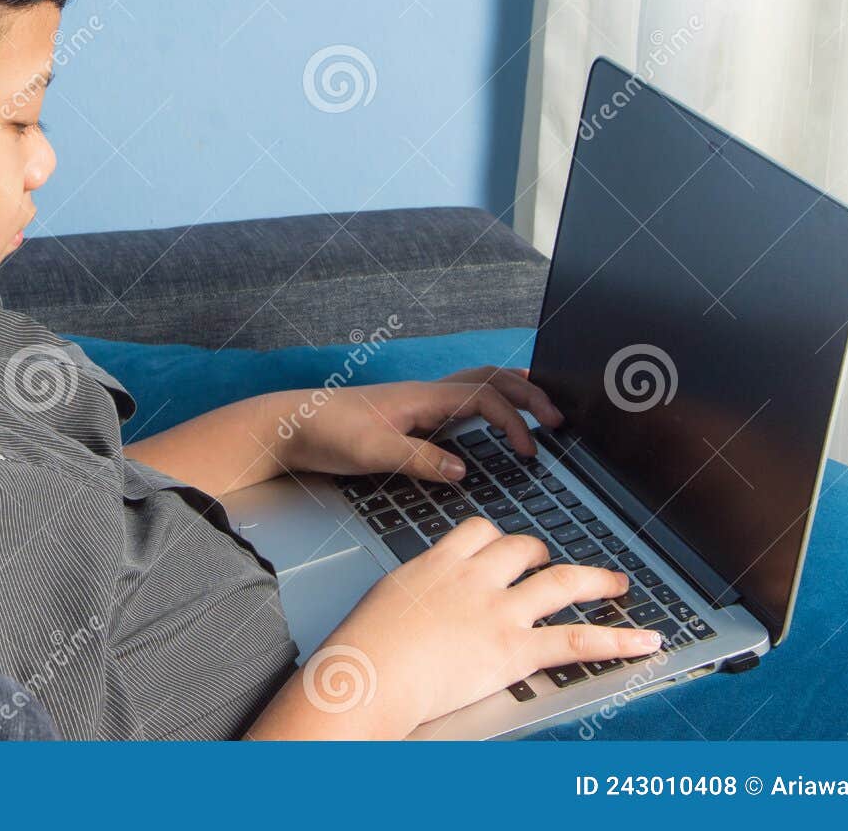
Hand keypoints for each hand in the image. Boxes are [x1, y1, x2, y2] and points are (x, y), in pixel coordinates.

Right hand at [247, 517, 662, 738]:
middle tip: (552, 563)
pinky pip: (577, 641)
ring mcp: (500, 612)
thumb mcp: (387, 598)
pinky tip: (644, 641)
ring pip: (561, 580)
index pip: (480, 531)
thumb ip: (416, 590)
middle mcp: (476, 578)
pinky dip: (618, 641)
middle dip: (542, 553)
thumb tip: (418, 598)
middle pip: (522, 547)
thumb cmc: (366, 645)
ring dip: (595, 579)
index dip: (497, 539)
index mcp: (440, 562)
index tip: (502, 546)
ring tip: (615, 582)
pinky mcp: (516, 650)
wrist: (370, 671)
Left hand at [276, 366, 562, 483]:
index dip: (514, 424)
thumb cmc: (325, 433)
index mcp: (422, 398)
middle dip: (529, 395)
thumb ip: (417, 459)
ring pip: (478, 385)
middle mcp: (425, 394)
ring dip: (512, 392)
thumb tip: (465, 468)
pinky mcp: (411, 416)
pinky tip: (494, 422)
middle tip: (558, 420)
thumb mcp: (370, 452)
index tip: (529, 454)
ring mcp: (419, 402)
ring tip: (542, 408)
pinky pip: (461, 401)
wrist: (289, 425)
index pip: (486, 399)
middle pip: (491, 379)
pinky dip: (489, 405)